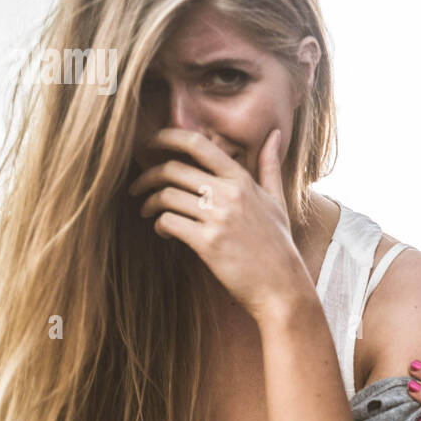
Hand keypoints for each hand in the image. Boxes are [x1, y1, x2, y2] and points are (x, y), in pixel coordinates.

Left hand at [128, 127, 309, 324]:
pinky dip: (159, 225)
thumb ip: (270, 165)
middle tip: (138, 186)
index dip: (167, 137)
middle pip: (173, 170)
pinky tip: (163, 231)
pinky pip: (168, 222)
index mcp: (242, 180)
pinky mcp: (207, 243)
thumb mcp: (277, 200)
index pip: (198, 144)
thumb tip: (274, 133)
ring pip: (166, 196)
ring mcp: (218, 218)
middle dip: (147, 176)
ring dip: (149, 202)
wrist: (282, 286)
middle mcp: (229, 194)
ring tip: (147, 210)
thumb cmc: (279, 244)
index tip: (150, 144)